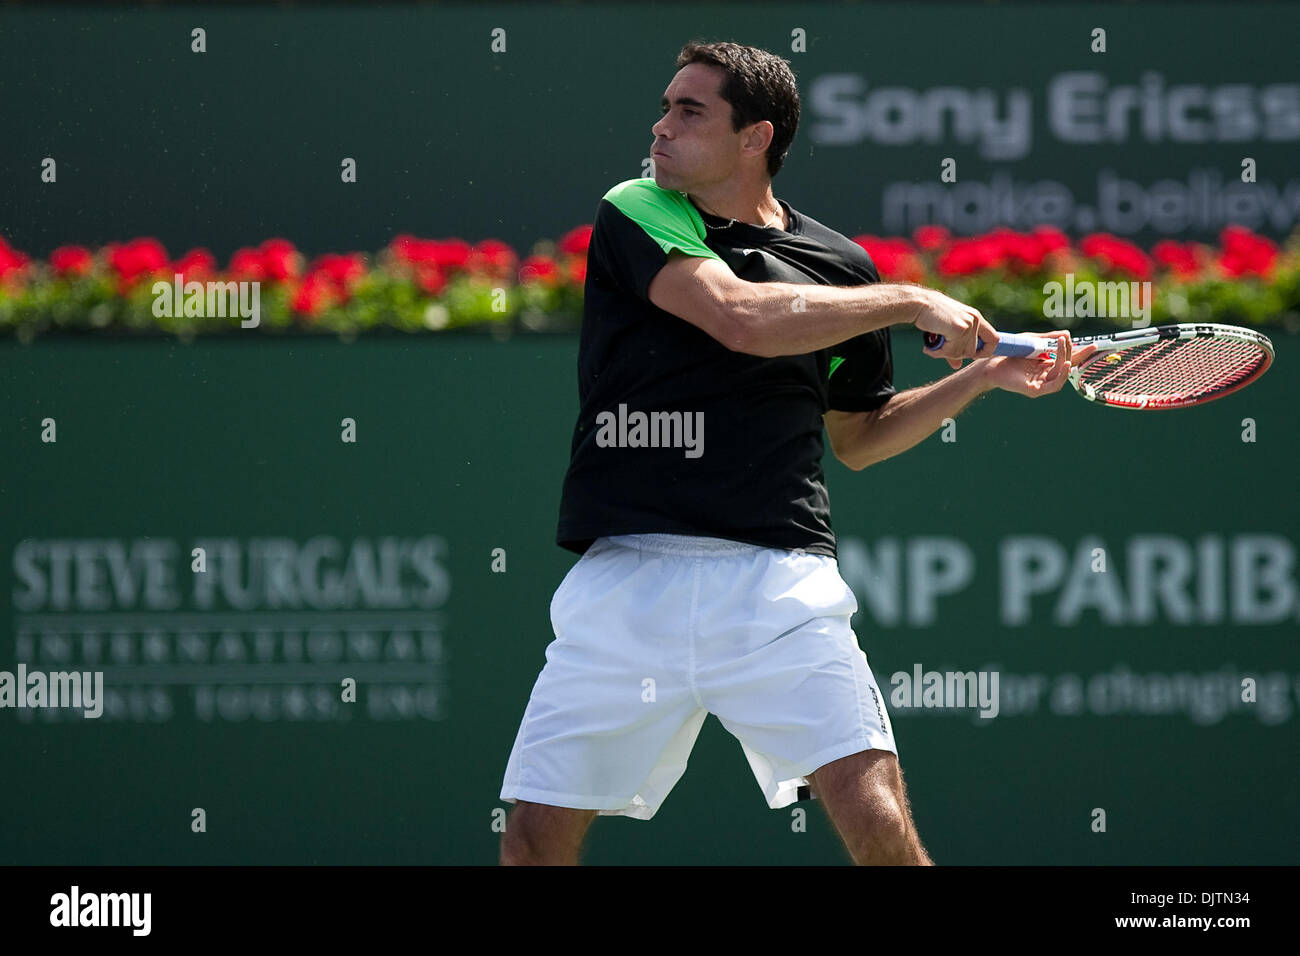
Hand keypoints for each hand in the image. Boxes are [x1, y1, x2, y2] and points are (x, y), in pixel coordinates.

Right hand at [908, 287, 1000, 369]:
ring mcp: (968, 324)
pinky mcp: (958, 329)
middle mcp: (975, 320)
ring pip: (961, 353)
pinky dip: (940, 352)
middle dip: (955, 355)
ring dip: (945, 353)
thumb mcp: (947, 330)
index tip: (973, 356)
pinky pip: (952, 351)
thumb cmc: (930, 316)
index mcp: (975, 317)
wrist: (918, 304)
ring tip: (933, 346)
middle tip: (940, 349)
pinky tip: (930, 346)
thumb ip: (955, 347)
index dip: (986, 351)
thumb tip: (957, 366)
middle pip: (972, 352)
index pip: (994, 339)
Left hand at [978, 331, 1097, 396]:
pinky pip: (1053, 385)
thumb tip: (1067, 334)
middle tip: (1065, 340)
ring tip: (1062, 345)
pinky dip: (1061, 376)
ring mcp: (1041, 384)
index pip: (1069, 359)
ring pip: (1061, 374)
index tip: (1094, 345)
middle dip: (1071, 352)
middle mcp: (1046, 375)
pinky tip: (1065, 364)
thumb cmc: (1010, 353)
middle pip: (1067, 365)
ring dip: (1064, 359)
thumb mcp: (1032, 341)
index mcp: (1048, 364)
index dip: (1081, 353)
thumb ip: (1048, 338)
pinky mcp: (1035, 390)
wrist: (991, 363)